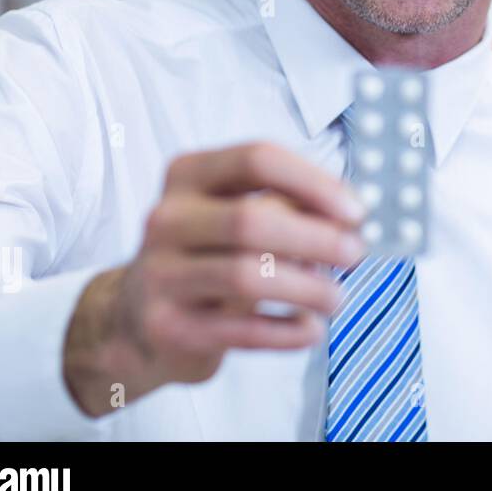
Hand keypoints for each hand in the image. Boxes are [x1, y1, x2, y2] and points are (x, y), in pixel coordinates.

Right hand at [64, 142, 364, 417]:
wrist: (136, 318)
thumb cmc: (208, 253)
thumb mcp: (236, 212)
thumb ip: (288, 205)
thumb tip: (350, 218)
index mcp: (189, 174)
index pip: (257, 159)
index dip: (314, 182)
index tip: (356, 211)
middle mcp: (166, 219)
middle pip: (251, 219)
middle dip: (316, 238)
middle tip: (355, 254)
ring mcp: (161, 274)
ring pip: (246, 275)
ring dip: (307, 288)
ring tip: (337, 299)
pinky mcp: (167, 326)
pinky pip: (240, 330)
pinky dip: (286, 332)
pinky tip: (310, 330)